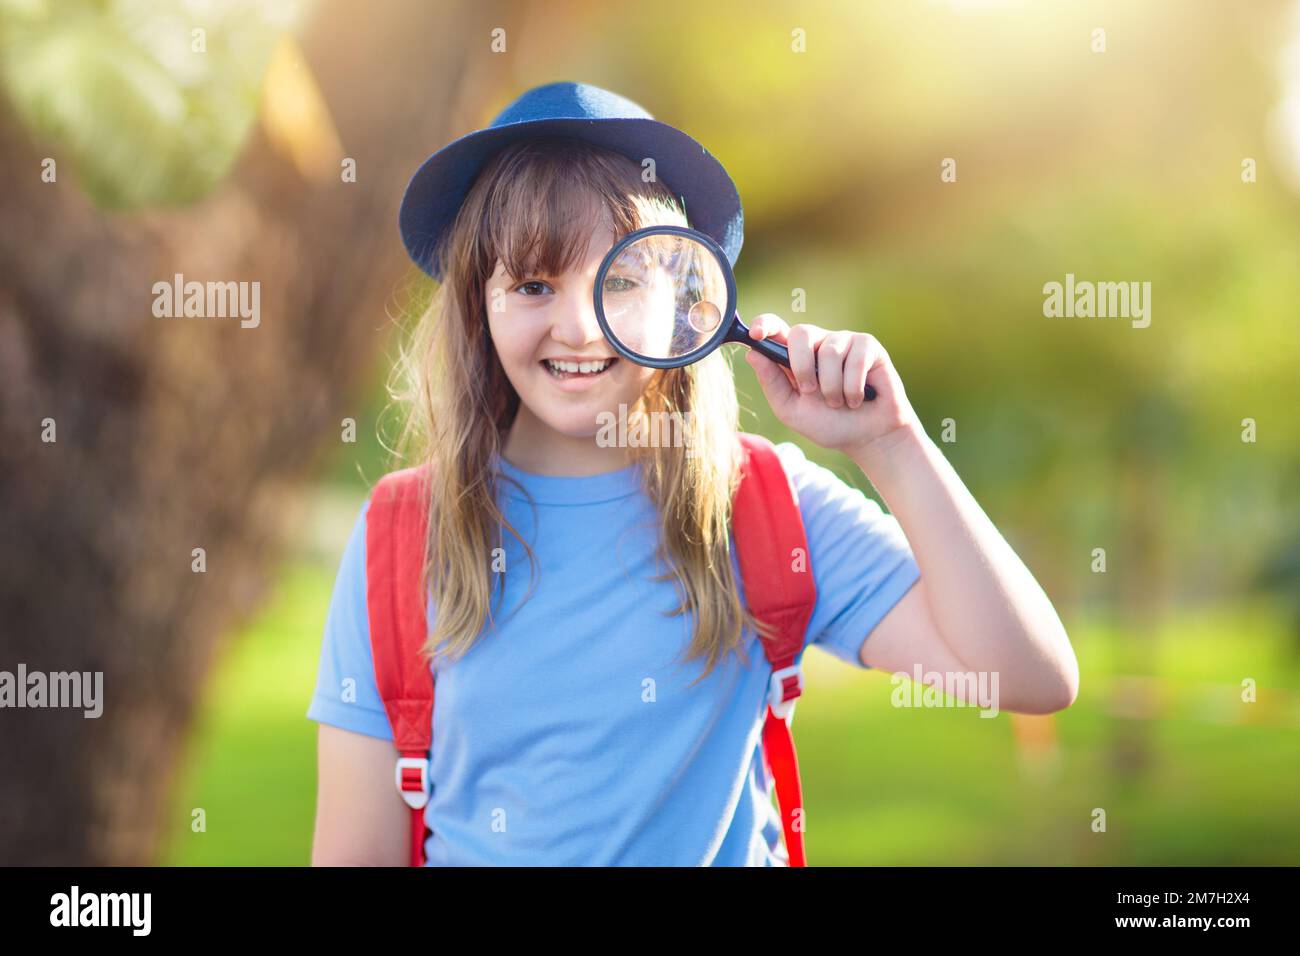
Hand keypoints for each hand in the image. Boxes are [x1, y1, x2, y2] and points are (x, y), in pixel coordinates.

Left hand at [743, 314, 920, 462]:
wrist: (866, 438)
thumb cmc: (828, 424)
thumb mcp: (792, 410)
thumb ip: (772, 383)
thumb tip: (752, 354)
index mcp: (795, 356)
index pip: (776, 328)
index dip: (765, 324)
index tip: (755, 335)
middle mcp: (818, 343)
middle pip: (801, 333)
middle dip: (802, 367)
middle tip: (811, 392)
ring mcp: (843, 341)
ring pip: (829, 352)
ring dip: (832, 387)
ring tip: (839, 402)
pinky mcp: (868, 346)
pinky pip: (855, 359)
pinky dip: (853, 387)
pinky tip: (858, 398)